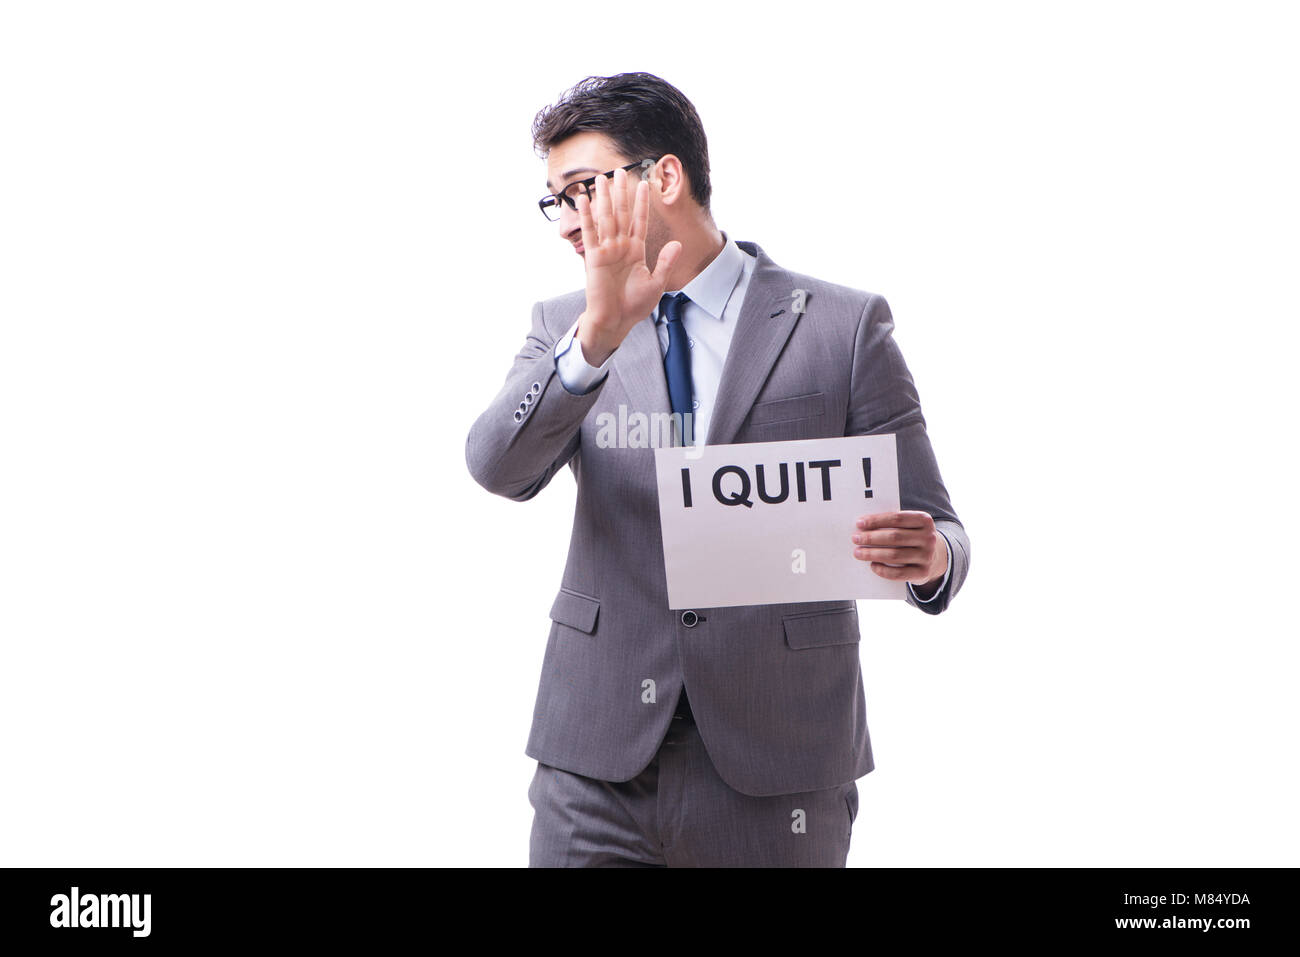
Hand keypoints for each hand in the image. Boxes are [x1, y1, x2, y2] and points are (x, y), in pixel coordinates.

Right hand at [574, 166, 681, 364]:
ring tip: (602, 178)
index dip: (642, 203)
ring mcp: (607, 250)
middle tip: (619, 171)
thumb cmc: (634, 306)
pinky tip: (584, 199)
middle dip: (621, 192)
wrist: (616, 321)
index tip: (645, 185)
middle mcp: (621, 246)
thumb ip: (665, 262)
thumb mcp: (656, 283)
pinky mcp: (594, 258)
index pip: (640, 221)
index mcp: (636, 251)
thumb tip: (678, 244)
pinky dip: (587, 216)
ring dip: (604, 198)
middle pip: (622, 214)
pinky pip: (590, 233)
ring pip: (606, 218)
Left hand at [851, 510, 946, 589]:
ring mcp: (927, 556)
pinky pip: (899, 573)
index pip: (897, 518)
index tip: (859, 523)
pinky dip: (883, 570)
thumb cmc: (913, 537)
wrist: (935, 558)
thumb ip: (892, 523)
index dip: (877, 520)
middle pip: (894, 536)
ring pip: (895, 555)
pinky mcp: (923, 573)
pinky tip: (873, 566)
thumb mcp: (909, 526)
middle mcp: (929, 537)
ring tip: (858, 552)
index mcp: (924, 520)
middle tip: (855, 539)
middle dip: (871, 538)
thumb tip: (864, 526)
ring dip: (873, 554)